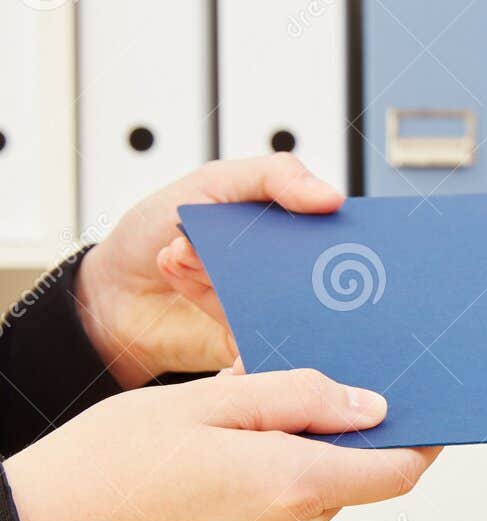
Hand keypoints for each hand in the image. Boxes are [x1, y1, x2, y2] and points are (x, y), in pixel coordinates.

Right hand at [3, 370, 438, 520]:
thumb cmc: (110, 464)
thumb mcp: (207, 400)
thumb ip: (299, 398)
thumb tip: (371, 408)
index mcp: (294, 485)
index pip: (396, 471)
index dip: (420, 443)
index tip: (428, 421)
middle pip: (347, 479)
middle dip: (323, 441)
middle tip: (261, 411)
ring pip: (311, 501)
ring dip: (286, 470)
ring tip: (216, 447)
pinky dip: (263, 499)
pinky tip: (207, 482)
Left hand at [74, 154, 343, 387]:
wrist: (110, 293)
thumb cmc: (155, 232)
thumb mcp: (214, 182)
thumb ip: (273, 177)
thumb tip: (331, 197)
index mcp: (285, 227)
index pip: (334, 230)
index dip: (342, 231)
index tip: (332, 229)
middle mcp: (284, 270)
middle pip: (322, 274)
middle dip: (294, 263)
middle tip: (257, 251)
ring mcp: (269, 308)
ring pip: (290, 305)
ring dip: (234, 280)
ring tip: (188, 258)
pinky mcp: (252, 342)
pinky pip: (267, 341)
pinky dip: (236, 320)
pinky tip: (194, 291)